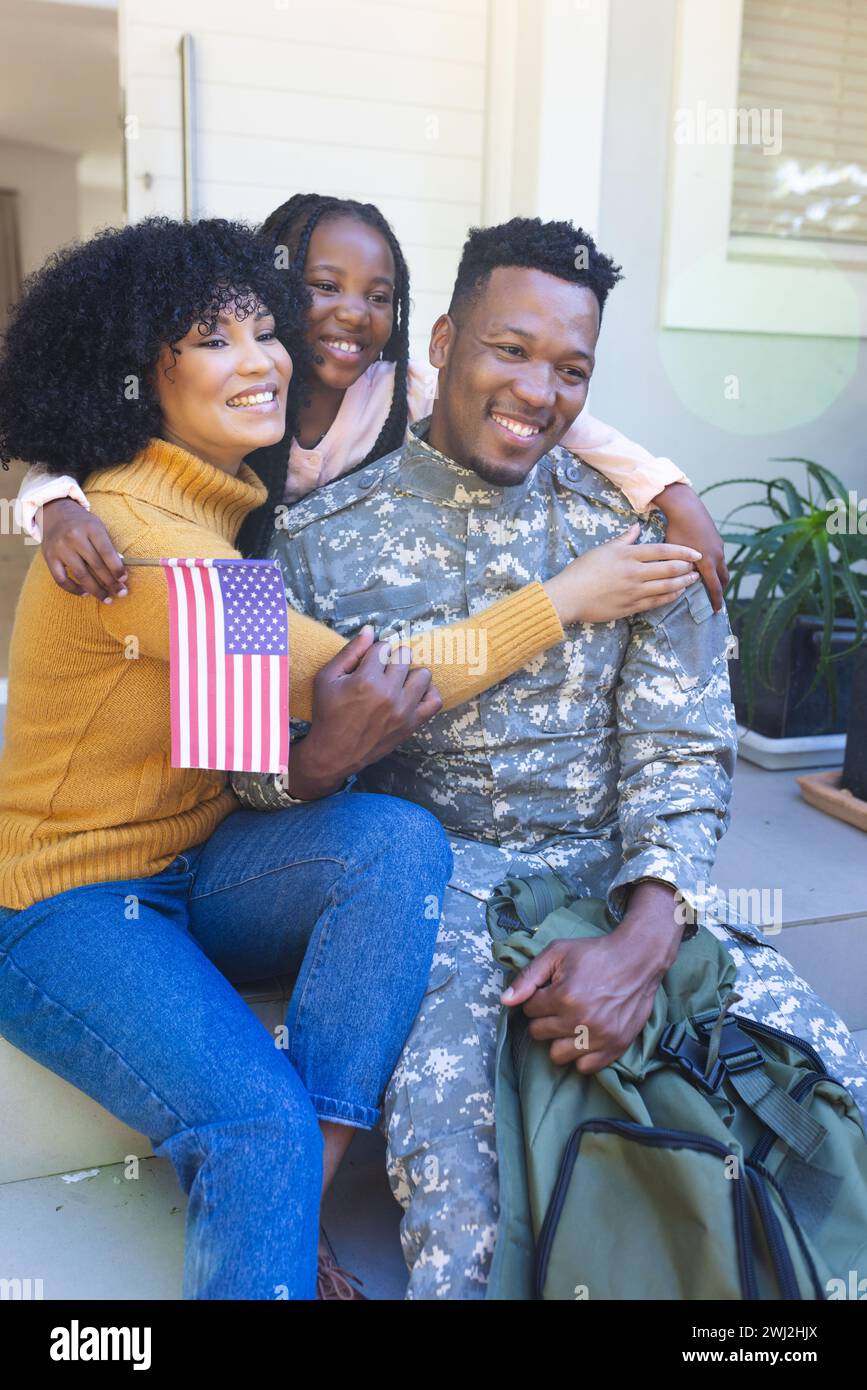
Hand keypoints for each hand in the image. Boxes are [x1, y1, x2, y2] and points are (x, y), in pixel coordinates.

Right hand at [40, 498, 127, 601]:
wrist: (55, 513)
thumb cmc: (82, 523)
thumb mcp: (98, 527)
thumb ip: (108, 547)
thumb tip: (119, 573)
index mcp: (91, 527)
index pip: (107, 552)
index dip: (117, 568)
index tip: (124, 580)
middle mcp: (74, 537)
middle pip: (96, 565)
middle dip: (110, 582)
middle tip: (121, 593)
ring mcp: (60, 548)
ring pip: (80, 575)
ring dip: (95, 590)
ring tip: (106, 598)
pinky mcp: (49, 557)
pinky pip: (61, 579)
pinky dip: (74, 589)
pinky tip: (85, 593)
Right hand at [286, 625, 443, 797]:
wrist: (335, 753)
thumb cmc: (328, 713)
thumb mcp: (327, 678)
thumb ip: (349, 651)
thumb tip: (369, 630)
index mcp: (365, 680)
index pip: (383, 647)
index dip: (374, 652)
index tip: (367, 662)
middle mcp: (388, 694)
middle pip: (404, 656)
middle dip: (392, 659)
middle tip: (380, 672)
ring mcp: (403, 710)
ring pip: (423, 674)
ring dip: (410, 674)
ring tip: (396, 682)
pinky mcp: (411, 724)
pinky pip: (434, 700)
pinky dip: (427, 693)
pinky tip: (412, 693)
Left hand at [501, 881, 683, 1072]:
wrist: (638, 959)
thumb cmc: (595, 953)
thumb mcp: (557, 953)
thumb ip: (529, 976)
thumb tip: (505, 1000)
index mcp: (563, 996)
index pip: (528, 1011)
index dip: (536, 999)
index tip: (549, 991)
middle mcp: (580, 1020)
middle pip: (539, 1034)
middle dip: (544, 1019)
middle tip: (560, 1006)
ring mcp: (599, 1037)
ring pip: (557, 1055)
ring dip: (559, 1040)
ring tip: (570, 1023)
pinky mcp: (615, 1047)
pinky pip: (584, 1068)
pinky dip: (581, 1055)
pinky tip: (584, 1037)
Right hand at [543, 522, 701, 623]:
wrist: (569, 596)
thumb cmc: (582, 570)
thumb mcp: (602, 549)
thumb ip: (623, 539)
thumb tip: (637, 526)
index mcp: (628, 555)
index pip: (663, 551)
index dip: (682, 551)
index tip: (695, 553)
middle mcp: (634, 573)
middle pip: (669, 569)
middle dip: (686, 567)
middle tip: (697, 566)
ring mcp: (634, 591)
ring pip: (666, 587)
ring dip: (682, 583)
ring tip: (692, 580)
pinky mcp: (631, 607)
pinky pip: (656, 602)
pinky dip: (670, 597)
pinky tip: (677, 594)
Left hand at [651, 483, 728, 611]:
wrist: (686, 507)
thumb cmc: (676, 530)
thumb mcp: (675, 553)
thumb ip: (680, 568)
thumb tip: (683, 580)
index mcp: (707, 562)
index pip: (714, 587)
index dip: (715, 600)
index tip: (716, 610)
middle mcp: (717, 555)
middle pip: (724, 578)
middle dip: (721, 590)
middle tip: (716, 599)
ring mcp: (719, 546)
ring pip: (723, 566)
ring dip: (719, 576)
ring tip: (712, 583)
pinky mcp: (717, 538)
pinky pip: (719, 556)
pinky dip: (717, 564)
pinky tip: (707, 564)